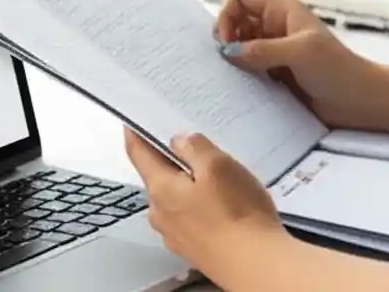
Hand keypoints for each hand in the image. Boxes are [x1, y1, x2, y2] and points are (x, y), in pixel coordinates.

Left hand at [124, 128, 290, 286]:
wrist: (257, 265)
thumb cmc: (238, 214)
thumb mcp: (218, 165)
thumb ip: (194, 147)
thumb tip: (178, 141)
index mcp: (161, 188)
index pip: (138, 154)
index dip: (134, 134)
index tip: (131, 123)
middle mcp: (160, 214)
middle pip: (159, 177)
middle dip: (174, 162)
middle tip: (201, 153)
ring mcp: (175, 234)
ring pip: (176, 199)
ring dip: (190, 188)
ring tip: (222, 184)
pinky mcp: (193, 249)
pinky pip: (190, 219)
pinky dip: (201, 209)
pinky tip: (226, 209)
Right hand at [217, 0, 385, 128]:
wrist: (359, 101)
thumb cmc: (337, 69)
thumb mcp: (299, 53)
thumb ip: (262, 50)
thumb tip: (227, 52)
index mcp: (282, 11)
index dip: (227, 15)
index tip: (226, 42)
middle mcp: (274, 27)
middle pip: (235, 22)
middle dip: (225, 39)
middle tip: (225, 61)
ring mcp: (274, 51)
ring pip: (239, 48)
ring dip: (231, 59)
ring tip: (231, 77)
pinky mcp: (274, 74)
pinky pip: (248, 70)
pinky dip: (240, 76)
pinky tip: (240, 88)